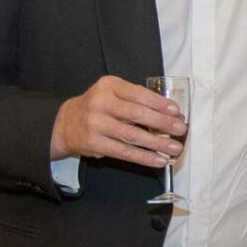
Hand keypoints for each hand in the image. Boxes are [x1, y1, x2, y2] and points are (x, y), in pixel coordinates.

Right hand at [50, 75, 186, 166]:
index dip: (158, 103)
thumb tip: (172, 113)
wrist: (66, 123)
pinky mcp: (95, 144)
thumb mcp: (113, 92)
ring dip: (157, 143)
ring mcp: (96, 125)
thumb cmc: (99, 106)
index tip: (176, 111)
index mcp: (109, 86)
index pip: (138, 94)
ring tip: (175, 147)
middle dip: (162, 123)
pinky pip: (124, 152)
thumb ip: (138, 99)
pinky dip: (144, 157)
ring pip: (132, 136)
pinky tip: (159, 160)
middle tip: (180, 129)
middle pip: (136, 114)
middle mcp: (101, 103)